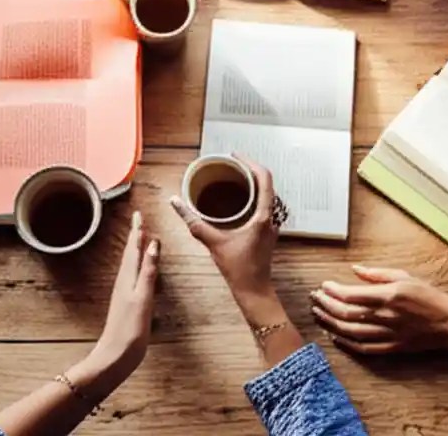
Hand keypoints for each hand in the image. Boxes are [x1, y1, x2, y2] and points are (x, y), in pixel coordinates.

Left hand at [90, 210, 159, 376]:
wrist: (115, 356)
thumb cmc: (130, 330)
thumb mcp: (143, 298)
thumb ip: (149, 271)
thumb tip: (153, 244)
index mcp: (127, 278)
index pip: (134, 248)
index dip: (137, 231)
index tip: (139, 214)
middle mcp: (124, 282)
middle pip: (131, 253)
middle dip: (135, 236)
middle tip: (139, 220)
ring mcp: (124, 292)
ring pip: (131, 264)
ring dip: (136, 249)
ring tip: (140, 238)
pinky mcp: (127, 302)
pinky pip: (133, 276)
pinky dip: (138, 266)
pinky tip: (140, 270)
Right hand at [170, 155, 279, 301]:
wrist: (254, 290)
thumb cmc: (239, 269)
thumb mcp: (213, 242)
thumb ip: (194, 221)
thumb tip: (176, 203)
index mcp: (263, 215)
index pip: (264, 178)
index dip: (250, 162)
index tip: (234, 156)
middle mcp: (271, 216)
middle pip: (266, 182)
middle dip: (249, 168)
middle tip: (231, 163)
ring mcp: (271, 224)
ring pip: (266, 193)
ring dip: (252, 182)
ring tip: (234, 176)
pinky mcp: (266, 230)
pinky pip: (263, 204)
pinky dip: (252, 195)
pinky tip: (238, 198)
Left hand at [311, 266, 447, 353]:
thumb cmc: (429, 297)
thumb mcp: (406, 277)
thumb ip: (378, 274)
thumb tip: (354, 269)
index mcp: (388, 295)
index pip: (351, 295)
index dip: (333, 291)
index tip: (323, 286)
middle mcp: (385, 316)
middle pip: (346, 314)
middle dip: (326, 306)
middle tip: (315, 299)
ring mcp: (388, 334)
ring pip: (351, 332)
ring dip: (330, 324)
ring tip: (318, 315)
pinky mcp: (391, 348)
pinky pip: (363, 348)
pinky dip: (346, 343)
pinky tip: (335, 336)